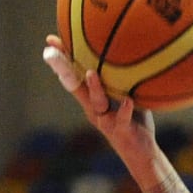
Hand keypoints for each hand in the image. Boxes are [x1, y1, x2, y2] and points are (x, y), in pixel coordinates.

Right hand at [42, 37, 156, 160]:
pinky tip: (129, 101)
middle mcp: (94, 108)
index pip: (74, 74)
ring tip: (91, 73)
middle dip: (64, 68)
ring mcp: (105, 120)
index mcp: (92, 98)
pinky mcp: (120, 130)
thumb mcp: (126, 95)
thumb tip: (130, 49)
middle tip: (53, 52)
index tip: (51, 39)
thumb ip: (123, 77)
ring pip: (96, 102)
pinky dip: (125, 110)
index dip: (62, 58)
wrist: (141, 153)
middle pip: (75, 86)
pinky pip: (122, 119)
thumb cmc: (133, 120)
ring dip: (94, 88)